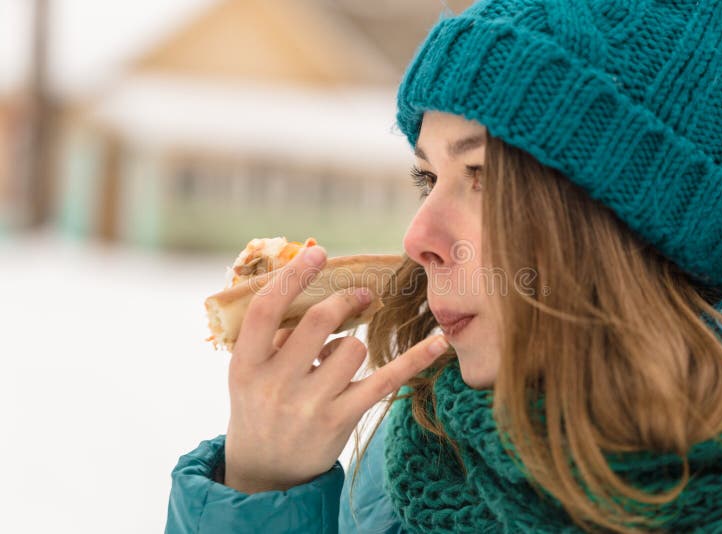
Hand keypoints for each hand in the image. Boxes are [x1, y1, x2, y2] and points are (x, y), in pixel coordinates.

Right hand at [223, 245, 448, 493]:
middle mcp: (275, 384)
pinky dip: (414, 359)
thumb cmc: (260, 406)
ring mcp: (309, 405)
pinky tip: (438, 343)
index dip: (293, 277)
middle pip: (318, 321)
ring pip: (351, 348)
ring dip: (352, 345)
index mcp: (246, 365)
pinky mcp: (340, 420)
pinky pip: (384, 380)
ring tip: (335, 362)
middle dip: (343, 301)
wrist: (265, 473)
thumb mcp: (249, 372)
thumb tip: (315, 290)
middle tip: (359, 295)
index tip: (319, 253)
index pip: (267, 310)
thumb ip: (273, 336)